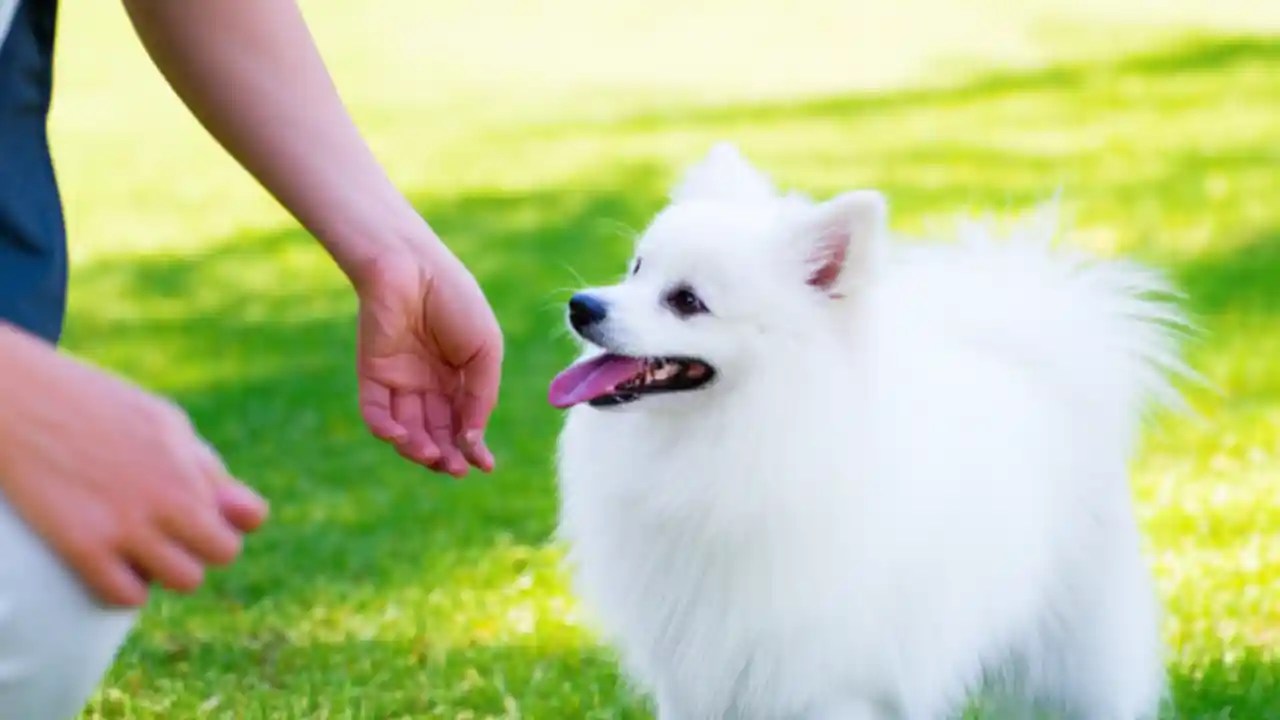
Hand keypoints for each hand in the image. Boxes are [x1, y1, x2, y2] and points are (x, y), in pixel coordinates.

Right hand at [0, 326, 268, 606]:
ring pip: (186, 581)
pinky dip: (126, 587)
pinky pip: (127, 597)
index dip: (229, 516)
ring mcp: (126, 526)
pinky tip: (110, 561)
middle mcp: (167, 499)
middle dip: (205, 543)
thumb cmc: (94, 406)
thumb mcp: (164, 422)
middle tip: (171, 528)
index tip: (203, 507)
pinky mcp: (82, 547)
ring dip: (170, 568)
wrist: (18, 401)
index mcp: (190, 464)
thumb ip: (207, 470)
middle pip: (224, 553)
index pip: (250, 518)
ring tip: (142, 545)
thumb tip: (252, 520)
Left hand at [351, 232, 502, 476]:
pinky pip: (377, 414)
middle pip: (437, 433)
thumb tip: (473, 441)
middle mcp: (429, 384)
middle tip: (455, 470)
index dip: (474, 447)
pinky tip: (402, 437)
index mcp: (460, 377)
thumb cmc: (456, 302)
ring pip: (408, 430)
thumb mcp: (485, 352)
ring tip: (433, 456)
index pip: (466, 422)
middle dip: (447, 455)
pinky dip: (387, 431)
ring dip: (420, 450)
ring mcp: (400, 382)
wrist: (412, 267)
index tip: (485, 466)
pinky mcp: (372, 376)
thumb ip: (481, 396)